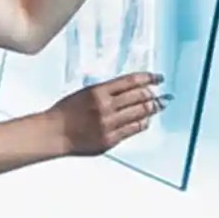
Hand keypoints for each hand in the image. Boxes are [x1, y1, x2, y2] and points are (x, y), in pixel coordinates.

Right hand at [44, 72, 165, 156]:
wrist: (54, 132)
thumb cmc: (66, 112)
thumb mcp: (85, 93)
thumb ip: (106, 92)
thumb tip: (131, 91)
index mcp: (98, 91)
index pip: (130, 81)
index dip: (148, 78)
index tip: (158, 78)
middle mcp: (105, 107)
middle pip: (139, 97)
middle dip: (154, 95)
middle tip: (163, 94)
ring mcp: (109, 124)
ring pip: (139, 114)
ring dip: (152, 108)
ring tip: (159, 106)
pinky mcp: (110, 139)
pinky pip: (133, 130)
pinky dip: (142, 124)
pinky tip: (146, 121)